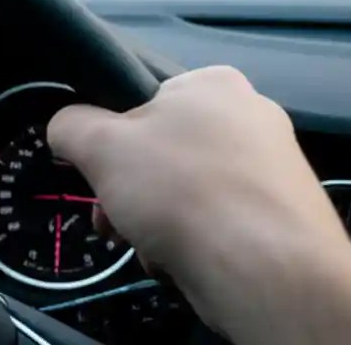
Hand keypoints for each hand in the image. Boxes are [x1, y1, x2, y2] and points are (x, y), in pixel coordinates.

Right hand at [48, 67, 350, 340]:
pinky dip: (194, 242)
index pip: (147, 99)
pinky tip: (182, 260)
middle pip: (165, 151)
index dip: (113, 136)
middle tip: (111, 217)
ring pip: (189, 192)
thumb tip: (66, 127)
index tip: (97, 171)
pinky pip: (219, 223)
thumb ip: (71, 126)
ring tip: (148, 246)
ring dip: (156, 221)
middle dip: (130, 191)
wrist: (266, 268)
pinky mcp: (283, 218)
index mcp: (215, 82)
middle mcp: (253, 116)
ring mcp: (274, 169)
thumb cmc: (180, 189)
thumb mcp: (100, 147)